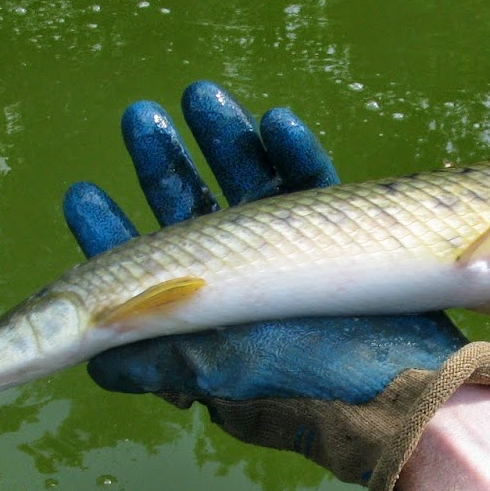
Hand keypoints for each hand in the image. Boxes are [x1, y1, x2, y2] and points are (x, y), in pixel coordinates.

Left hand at [62, 82, 489, 490]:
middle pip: (193, 217)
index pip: (147, 274)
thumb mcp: (214, 372)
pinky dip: (293, 155)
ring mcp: (295, 267)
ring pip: (249, 191)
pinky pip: (314, 189)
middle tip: (138, 118)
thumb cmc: (305, 386)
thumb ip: (152, 358)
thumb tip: (96, 362)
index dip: (112, 234)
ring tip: (198, 95)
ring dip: (223, 142)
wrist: (406, 395)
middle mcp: (246, 293)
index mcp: (207, 324)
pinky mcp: (344, 248)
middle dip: (163, 166)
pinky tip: (276, 120)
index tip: (83, 194)